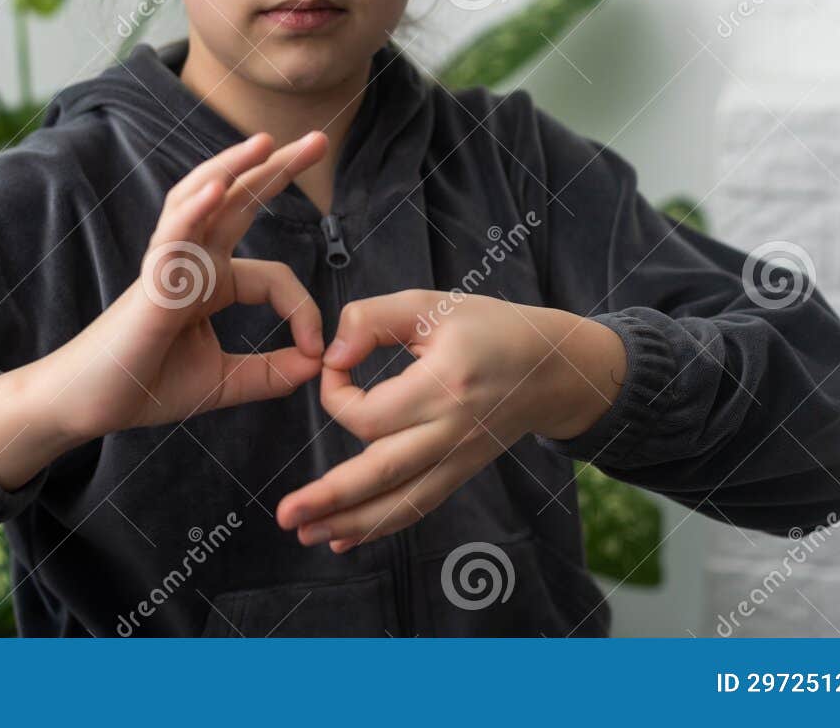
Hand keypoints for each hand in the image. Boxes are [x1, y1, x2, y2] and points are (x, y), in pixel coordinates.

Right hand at [0, 130, 329, 488]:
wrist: (86, 406)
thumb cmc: (143, 385)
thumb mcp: (222, 383)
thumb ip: (269, 373)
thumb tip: (317, 364)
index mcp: (212, 282)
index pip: (274, 276)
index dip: (302, 309)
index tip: (315, 349)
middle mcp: (193, 263)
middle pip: (240, 202)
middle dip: (278, 170)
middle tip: (318, 140)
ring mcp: (169, 266)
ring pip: (203, 201)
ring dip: (234, 167)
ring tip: (266, 141)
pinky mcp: (149, 283)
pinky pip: (173, 236)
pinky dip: (194, 209)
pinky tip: (218, 186)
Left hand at [274, 290, 626, 551]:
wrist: (553, 368)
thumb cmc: (489, 328)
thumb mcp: (431, 303)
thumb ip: (373, 319)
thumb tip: (331, 355)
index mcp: (444, 385)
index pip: (369, 412)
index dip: (335, 392)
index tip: (333, 364)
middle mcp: (452, 430)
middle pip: (382, 473)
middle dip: (331, 498)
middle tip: (286, 517)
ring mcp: (459, 458)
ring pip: (400, 502)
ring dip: (350, 523)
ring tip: (304, 535)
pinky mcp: (461, 472)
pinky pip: (419, 505)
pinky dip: (381, 525)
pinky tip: (344, 537)